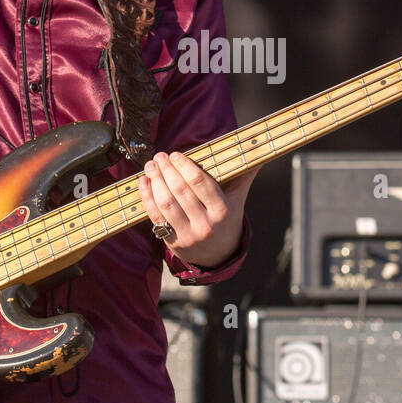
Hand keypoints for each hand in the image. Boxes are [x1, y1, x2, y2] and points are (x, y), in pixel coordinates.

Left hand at [138, 151, 257, 267]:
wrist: (218, 255)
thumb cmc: (227, 218)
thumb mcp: (237, 198)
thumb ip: (245, 173)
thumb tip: (257, 147)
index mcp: (222, 211)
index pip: (200, 183)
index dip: (184, 166)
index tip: (175, 155)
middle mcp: (205, 224)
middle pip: (181, 192)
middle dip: (167, 171)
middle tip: (160, 156)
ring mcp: (188, 235)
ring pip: (166, 204)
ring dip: (155, 182)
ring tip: (151, 166)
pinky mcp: (173, 242)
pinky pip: (156, 217)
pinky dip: (147, 198)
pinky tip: (144, 182)